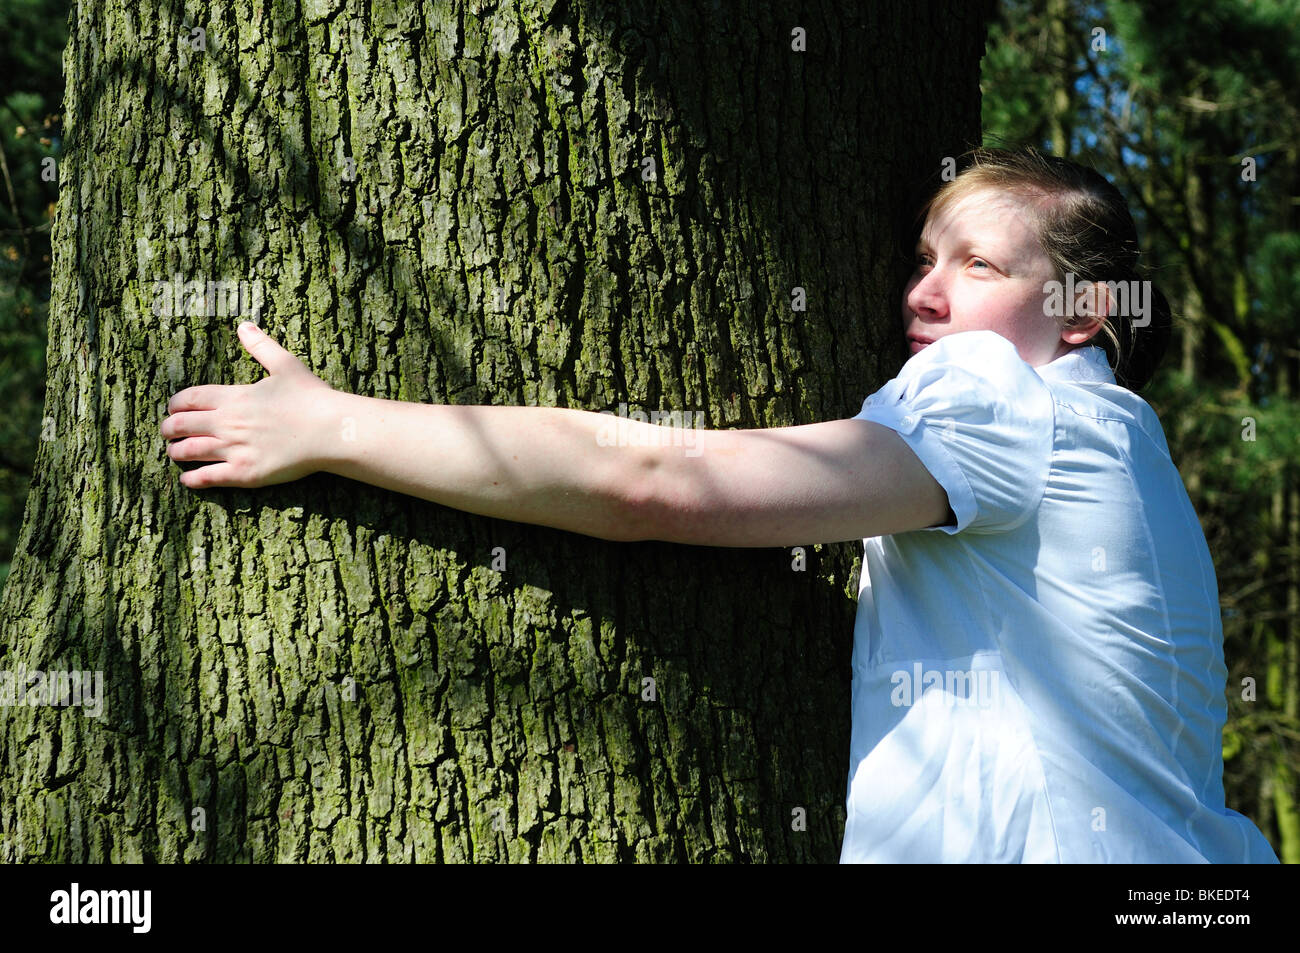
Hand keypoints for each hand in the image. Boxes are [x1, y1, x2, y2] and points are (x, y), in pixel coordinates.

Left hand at [161, 322, 336, 488]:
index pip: (188, 399)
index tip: (172, 409)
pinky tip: (187, 479)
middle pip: (180, 426)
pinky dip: (192, 479)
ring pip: (188, 452)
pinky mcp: (245, 473)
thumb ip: (261, 346)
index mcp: (233, 397)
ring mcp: (234, 449)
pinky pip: (207, 478)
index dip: (175, 404)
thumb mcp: (286, 364)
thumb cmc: (311, 397)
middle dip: (168, 429)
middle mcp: (227, 423)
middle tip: (166, 432)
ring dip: (175, 452)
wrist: (330, 430)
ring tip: (174, 453)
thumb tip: (244, 325)